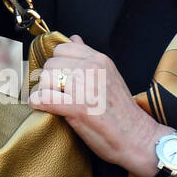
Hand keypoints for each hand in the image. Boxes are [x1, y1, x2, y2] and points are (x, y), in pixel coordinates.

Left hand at [28, 34, 160, 171]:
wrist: (138, 138)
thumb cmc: (122, 111)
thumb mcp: (109, 75)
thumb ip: (89, 56)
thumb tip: (74, 38)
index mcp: (99, 59)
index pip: (61, 49)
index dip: (57, 64)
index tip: (62, 78)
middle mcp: (91, 69)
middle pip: (50, 65)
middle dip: (50, 80)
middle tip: (58, 94)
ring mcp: (84, 87)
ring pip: (45, 80)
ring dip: (44, 92)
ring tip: (55, 102)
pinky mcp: (77, 107)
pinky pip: (44, 98)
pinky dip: (38, 103)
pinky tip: (43, 107)